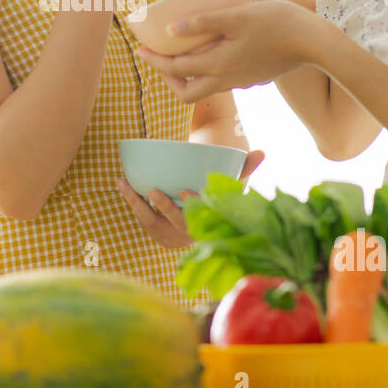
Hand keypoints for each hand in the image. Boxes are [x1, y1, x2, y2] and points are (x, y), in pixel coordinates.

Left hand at [117, 149, 264, 247]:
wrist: (204, 225)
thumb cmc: (218, 201)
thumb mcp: (233, 187)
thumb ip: (246, 170)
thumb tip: (263, 151)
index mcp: (210, 222)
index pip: (203, 217)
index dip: (194, 206)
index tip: (184, 192)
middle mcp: (191, 233)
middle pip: (175, 223)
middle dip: (163, 207)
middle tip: (152, 190)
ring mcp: (173, 236)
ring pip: (153, 223)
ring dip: (137, 204)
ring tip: (124, 183)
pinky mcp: (159, 234)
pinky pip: (143, 221)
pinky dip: (133, 204)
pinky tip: (124, 186)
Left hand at [134, 0, 315, 102]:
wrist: (314, 41)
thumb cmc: (276, 22)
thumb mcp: (236, 16)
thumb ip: (203, 23)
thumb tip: (170, 30)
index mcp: (218, 65)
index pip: (175, 70)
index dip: (154, 61)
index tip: (140, 49)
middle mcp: (227, 80)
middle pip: (187, 93)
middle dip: (168, 77)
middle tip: (159, 57)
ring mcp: (241, 81)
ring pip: (205, 88)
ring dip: (188, 74)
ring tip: (182, 51)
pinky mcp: (253, 77)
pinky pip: (222, 80)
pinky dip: (208, 69)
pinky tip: (213, 48)